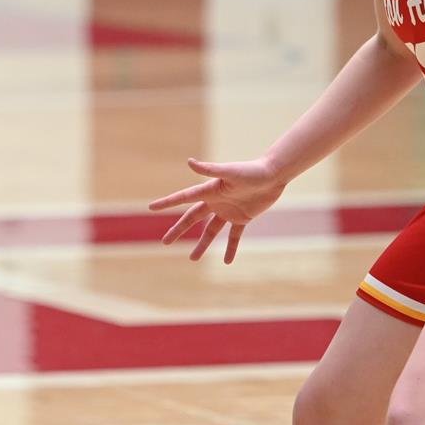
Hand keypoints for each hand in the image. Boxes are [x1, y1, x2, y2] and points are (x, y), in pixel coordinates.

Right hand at [147, 157, 288, 263]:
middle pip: (192, 218)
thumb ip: (209, 169)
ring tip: (192, 259)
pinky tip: (227, 262)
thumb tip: (189, 162)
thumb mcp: (230, 171)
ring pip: (210, 231)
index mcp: (209, 190)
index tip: (151, 208)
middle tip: (164, 242)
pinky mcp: (242, 218)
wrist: (273, 175)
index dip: (167, 203)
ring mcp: (228, 211)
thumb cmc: (251, 170)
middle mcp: (215, 201)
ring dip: (202, 245)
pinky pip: (234, 236)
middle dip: (178, 230)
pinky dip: (231, 248)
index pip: (183, 198)